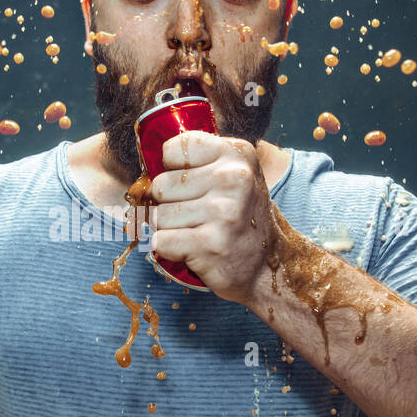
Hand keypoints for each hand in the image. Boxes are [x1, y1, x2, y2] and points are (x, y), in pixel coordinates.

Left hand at [146, 131, 278, 305]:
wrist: (266, 266)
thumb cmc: (240, 218)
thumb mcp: (234, 176)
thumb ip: (200, 162)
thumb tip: (149, 168)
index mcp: (237, 155)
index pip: (172, 150)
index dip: (172, 170)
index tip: (192, 185)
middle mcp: (234, 179)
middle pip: (161, 185)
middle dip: (171, 204)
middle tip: (199, 216)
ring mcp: (223, 212)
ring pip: (159, 216)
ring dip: (172, 229)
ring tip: (199, 232)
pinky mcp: (210, 244)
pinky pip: (161, 241)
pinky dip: (169, 249)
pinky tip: (193, 249)